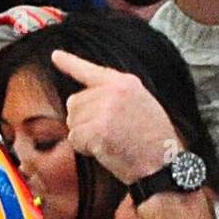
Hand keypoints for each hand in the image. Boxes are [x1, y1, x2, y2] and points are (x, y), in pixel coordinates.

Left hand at [51, 48, 183, 182]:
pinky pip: (75, 138)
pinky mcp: (98, 129)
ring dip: (84, 136)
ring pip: (72, 121)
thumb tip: (86, 100)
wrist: (163, 163)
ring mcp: (106, 109)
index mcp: (126, 83)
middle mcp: (114, 91)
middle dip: (84, 121)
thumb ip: (115, 96)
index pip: (91, 71)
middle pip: (74, 102)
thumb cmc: (154, 141)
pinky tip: (106, 150)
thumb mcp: (141, 105)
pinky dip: (85, 148)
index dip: (70, 62)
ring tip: (110, 142)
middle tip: (109, 134)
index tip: (55, 56)